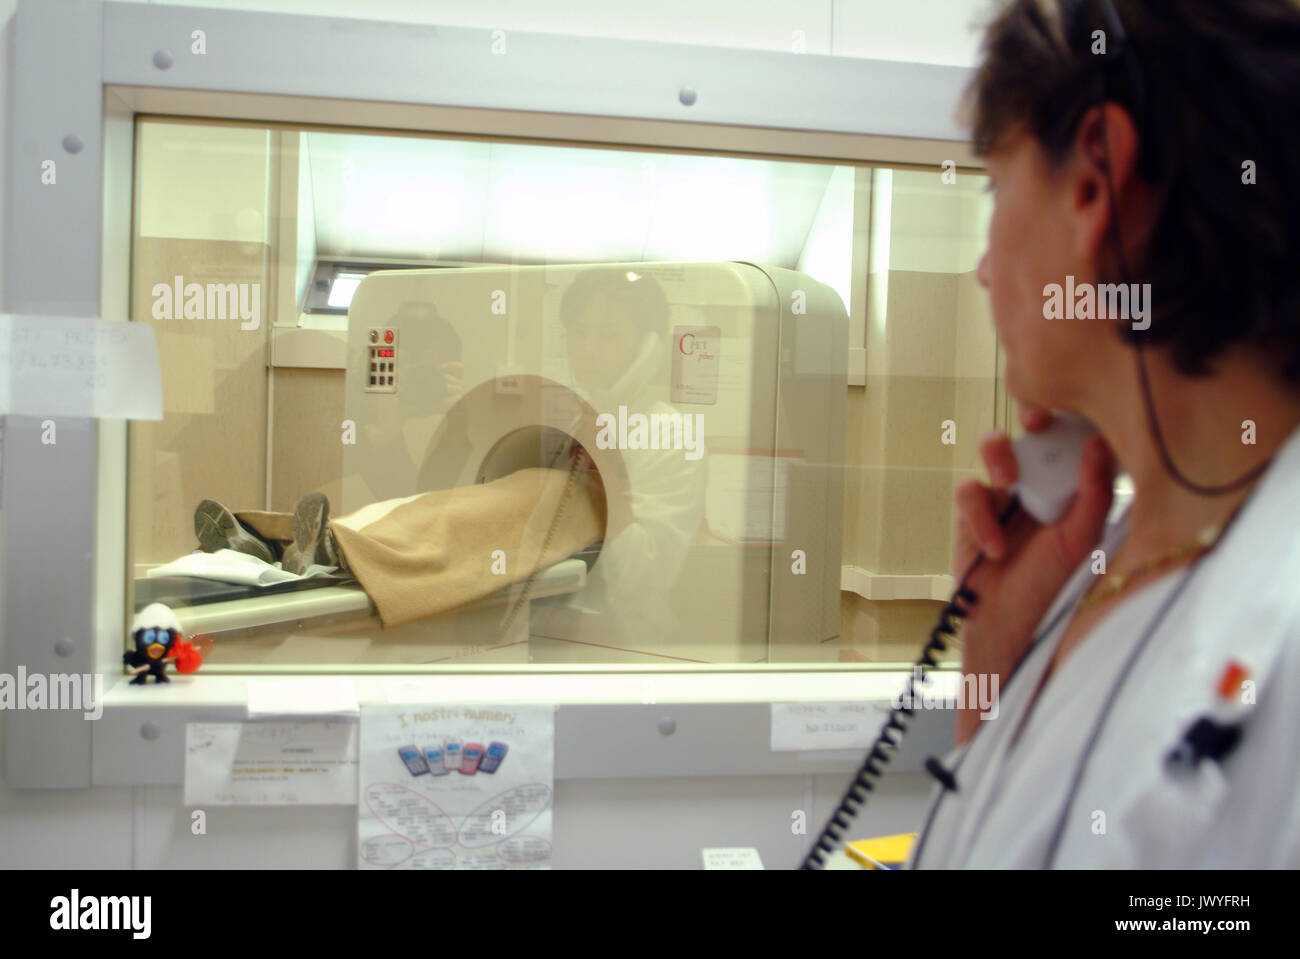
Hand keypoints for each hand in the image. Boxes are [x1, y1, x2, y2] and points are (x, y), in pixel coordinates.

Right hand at [953, 404, 1117, 682]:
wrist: (1008, 625)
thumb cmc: (1052, 586)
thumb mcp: (1082, 540)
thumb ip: (1093, 493)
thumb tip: (1098, 442)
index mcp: (1072, 487)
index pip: (1074, 439)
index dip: (1075, 417)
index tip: (1084, 406)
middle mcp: (1038, 484)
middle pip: (1032, 431)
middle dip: (1032, 416)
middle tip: (1037, 421)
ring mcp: (1002, 495)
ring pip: (994, 447)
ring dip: (1001, 456)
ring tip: (1009, 480)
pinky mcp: (970, 512)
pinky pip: (970, 492)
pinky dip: (981, 519)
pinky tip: (995, 548)